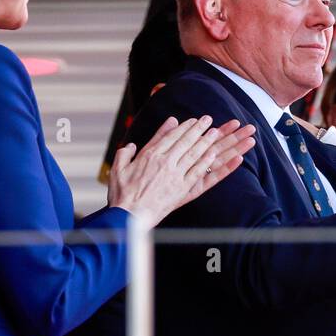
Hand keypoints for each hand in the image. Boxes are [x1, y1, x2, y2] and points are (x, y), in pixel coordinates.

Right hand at [108, 115, 255, 225]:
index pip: (171, 136)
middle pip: (186, 141)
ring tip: (218, 131)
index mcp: (150, 155)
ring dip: (208, 142)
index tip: (193, 120)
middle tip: (209, 120)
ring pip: (195, 154)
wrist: (128, 216)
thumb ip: (126, 153)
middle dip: (199, 129)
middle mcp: (165, 162)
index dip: (184, 127)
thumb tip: (132, 144)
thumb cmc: (121, 194)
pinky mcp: (183, 190)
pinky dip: (209, 164)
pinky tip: (218, 155)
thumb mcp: (118, 168)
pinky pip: (200, 174)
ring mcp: (176, 176)